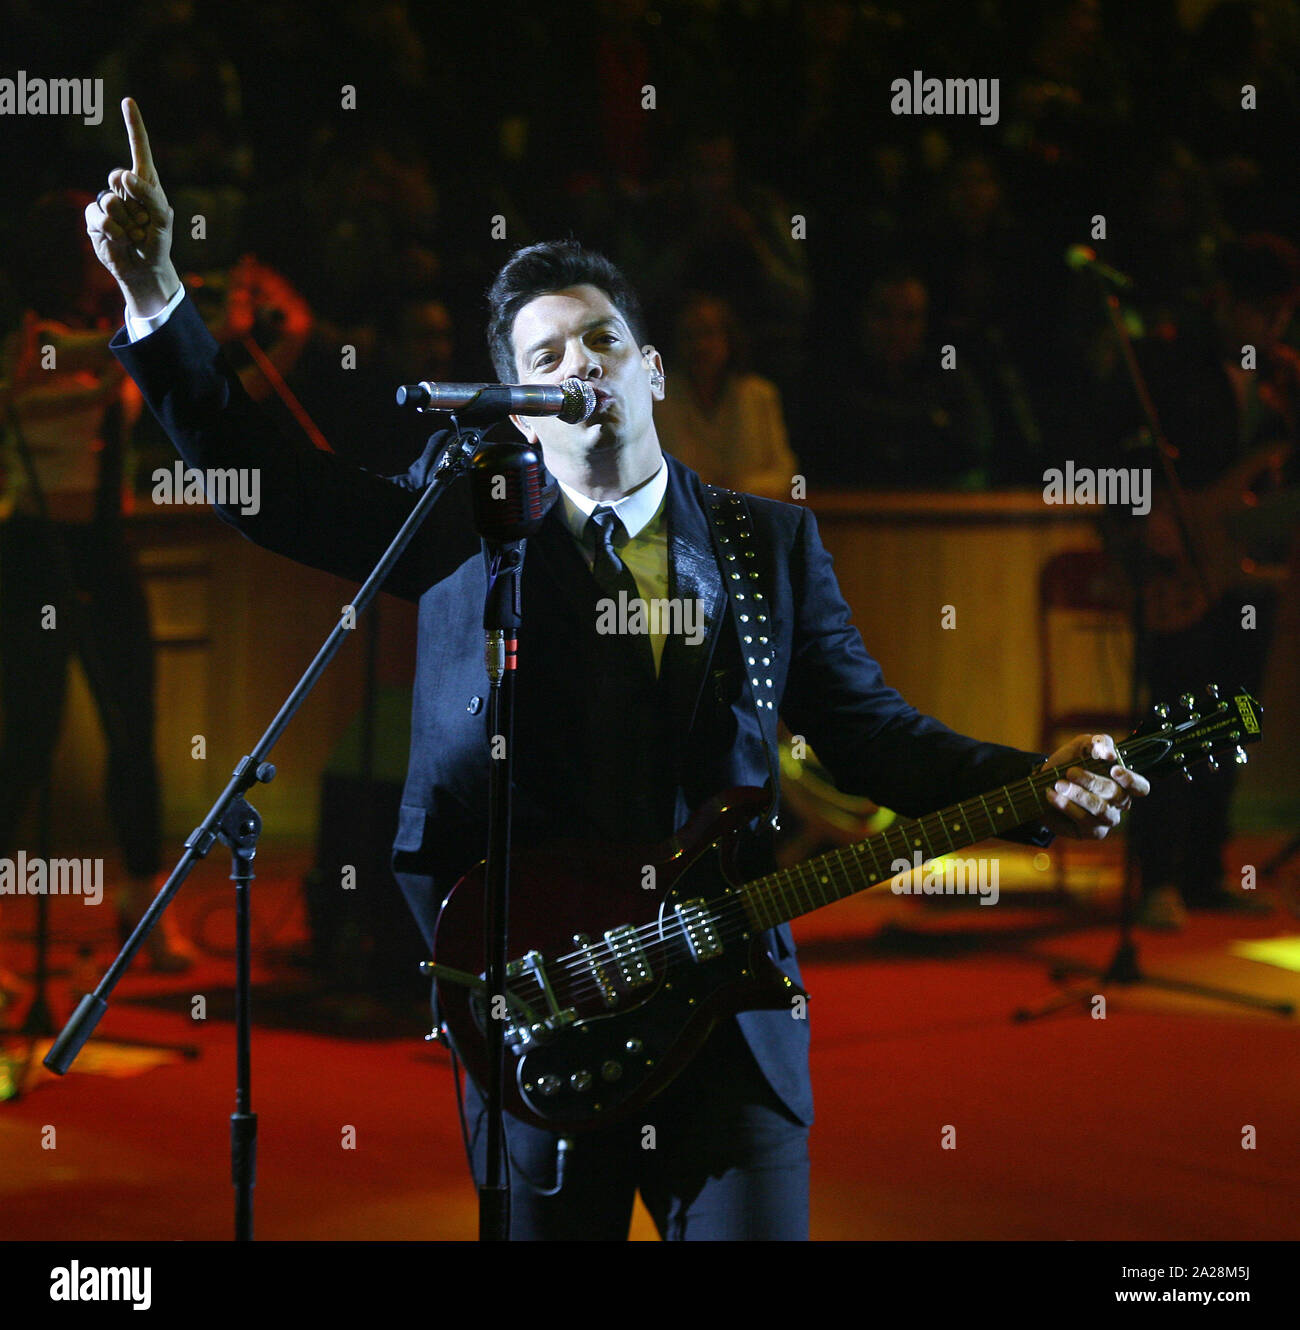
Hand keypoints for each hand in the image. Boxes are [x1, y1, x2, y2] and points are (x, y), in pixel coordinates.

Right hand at [84, 98, 179, 319]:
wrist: (144, 268)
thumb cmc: (158, 241)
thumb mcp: (163, 218)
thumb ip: (149, 194)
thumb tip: (124, 175)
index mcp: (146, 183)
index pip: (140, 150)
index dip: (134, 126)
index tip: (129, 101)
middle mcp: (124, 188)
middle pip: (118, 177)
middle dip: (134, 202)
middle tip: (144, 222)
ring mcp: (107, 201)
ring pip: (109, 201)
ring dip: (126, 223)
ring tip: (134, 234)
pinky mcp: (94, 218)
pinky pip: (99, 218)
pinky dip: (114, 232)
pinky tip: (121, 240)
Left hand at [1038, 733, 1149, 839]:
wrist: (1042, 782)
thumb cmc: (1069, 762)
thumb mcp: (1082, 746)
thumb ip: (1099, 743)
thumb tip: (1110, 754)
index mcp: (1123, 783)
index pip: (1140, 787)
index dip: (1131, 780)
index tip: (1114, 770)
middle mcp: (1120, 803)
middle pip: (1115, 795)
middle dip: (1091, 782)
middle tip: (1069, 772)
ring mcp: (1108, 820)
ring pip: (1100, 809)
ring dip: (1078, 796)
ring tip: (1058, 785)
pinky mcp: (1092, 832)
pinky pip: (1084, 821)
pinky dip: (1066, 807)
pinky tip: (1052, 797)